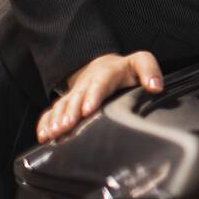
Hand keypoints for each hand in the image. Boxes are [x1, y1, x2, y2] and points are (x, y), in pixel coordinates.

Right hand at [35, 51, 162, 142]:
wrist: (104, 66)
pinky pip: (52, 111)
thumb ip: (150, 71)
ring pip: (63, 105)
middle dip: (70, 112)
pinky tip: (43, 136)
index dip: (93, 96)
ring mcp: (75, 93)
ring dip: (56, 119)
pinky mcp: (67, 102)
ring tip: (53, 134)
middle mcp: (88, 83)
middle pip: (77, 96)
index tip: (88, 110)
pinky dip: (46, 122)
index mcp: (108, 74)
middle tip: (66, 126)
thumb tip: (156, 87)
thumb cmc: (126, 69)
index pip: (100, 83)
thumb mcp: (141, 62)